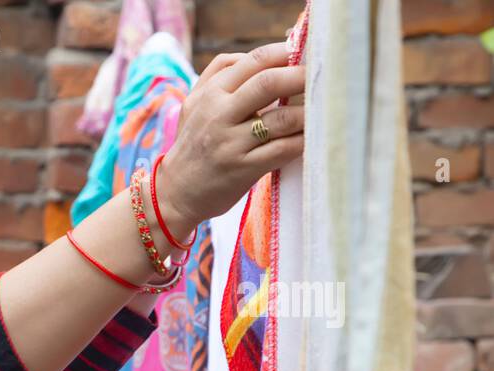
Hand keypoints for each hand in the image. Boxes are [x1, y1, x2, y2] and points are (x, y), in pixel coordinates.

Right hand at [154, 42, 305, 231]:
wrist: (174, 193)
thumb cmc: (192, 144)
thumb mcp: (194, 104)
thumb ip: (219, 73)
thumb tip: (263, 55)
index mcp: (210, 94)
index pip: (253, 61)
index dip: (285, 53)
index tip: (304, 56)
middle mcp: (218, 115)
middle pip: (268, 83)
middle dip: (301, 77)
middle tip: (320, 79)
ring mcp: (230, 143)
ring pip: (281, 118)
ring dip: (307, 113)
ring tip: (320, 111)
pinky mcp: (242, 169)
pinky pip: (282, 149)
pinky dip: (302, 141)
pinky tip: (311, 137)